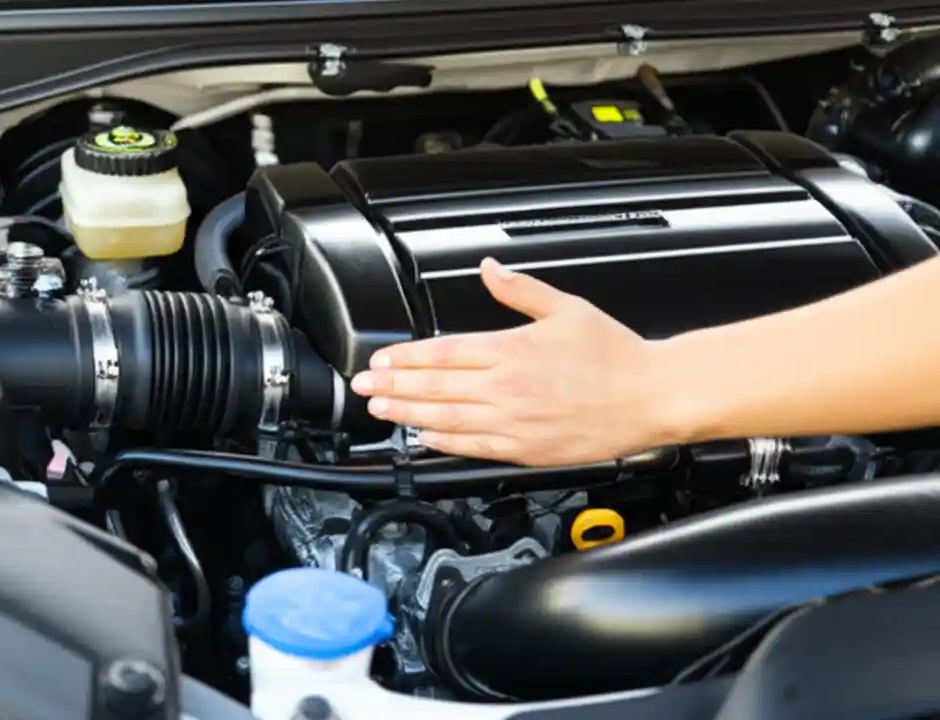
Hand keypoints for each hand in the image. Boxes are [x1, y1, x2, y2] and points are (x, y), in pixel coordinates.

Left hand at [350, 258, 680, 465]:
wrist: (652, 397)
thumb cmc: (616, 355)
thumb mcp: (566, 308)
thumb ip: (520, 291)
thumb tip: (489, 269)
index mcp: (513, 350)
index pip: (444, 352)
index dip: (406, 358)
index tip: (381, 360)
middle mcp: (507, 387)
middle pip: (436, 386)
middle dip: (394, 385)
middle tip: (364, 387)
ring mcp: (514, 422)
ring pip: (446, 418)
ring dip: (408, 413)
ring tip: (381, 409)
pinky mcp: (526, 449)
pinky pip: (474, 447)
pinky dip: (443, 442)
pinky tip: (422, 436)